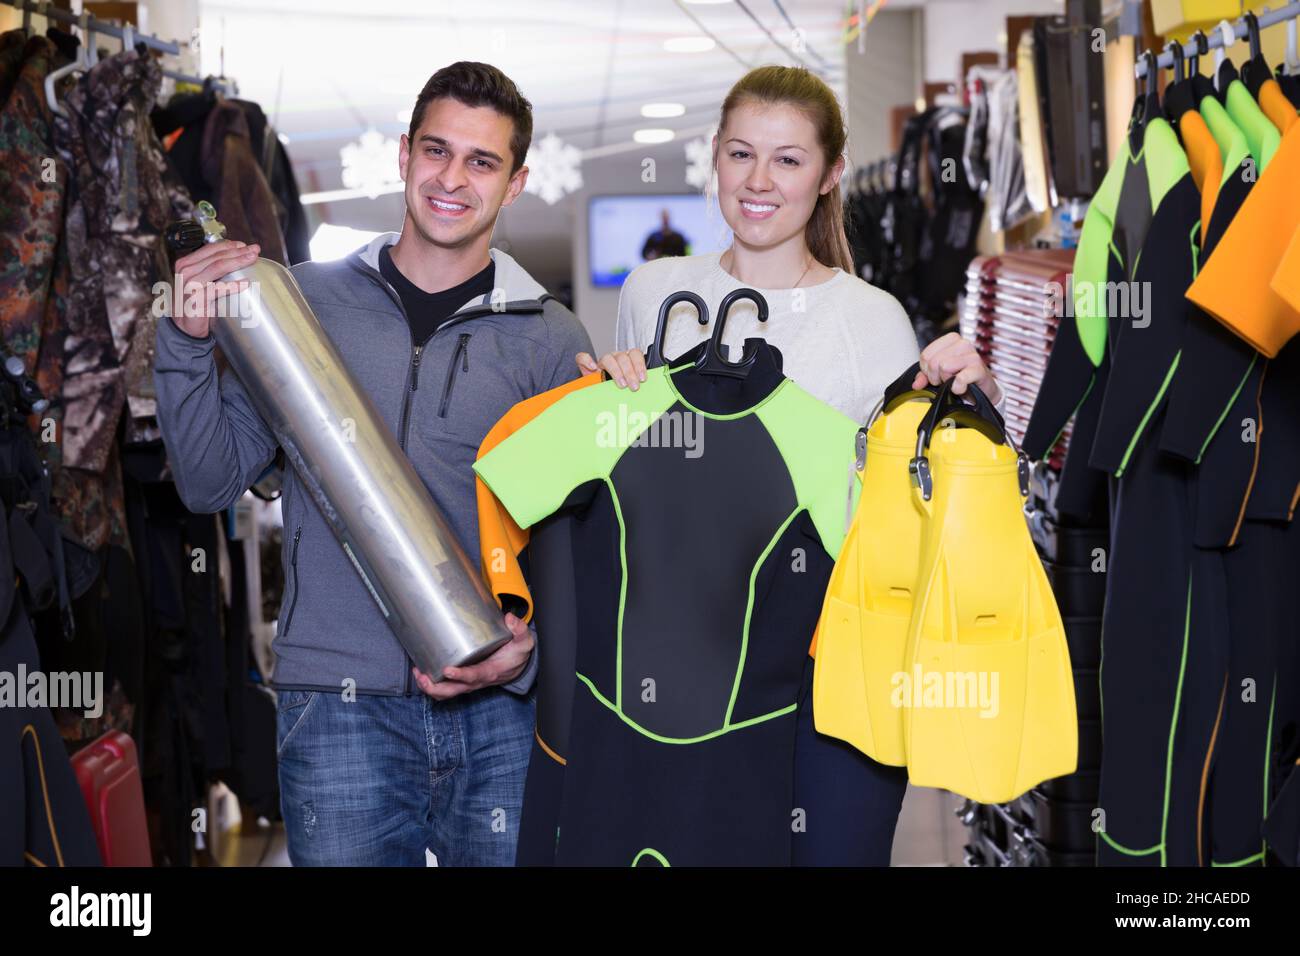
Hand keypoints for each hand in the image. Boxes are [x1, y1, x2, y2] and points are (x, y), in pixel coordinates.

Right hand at [170, 239, 259, 337]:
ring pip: (217, 267)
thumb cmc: (196, 303)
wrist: (185, 327)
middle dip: (238, 251)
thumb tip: (236, 259)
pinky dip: (233, 285)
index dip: (229, 245)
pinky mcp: (197, 299)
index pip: (210, 249)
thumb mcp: (200, 282)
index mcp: (187, 264)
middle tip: (255, 250)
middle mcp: (187, 271)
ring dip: (237, 262)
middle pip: (217, 256)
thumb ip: (211, 270)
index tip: (245, 245)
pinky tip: (246, 283)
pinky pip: (218, 289)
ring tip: (252, 259)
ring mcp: (190, 285)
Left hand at [411, 612, 534, 698]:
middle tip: (422, 675)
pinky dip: (433, 685)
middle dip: (435, 687)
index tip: (447, 670)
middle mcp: (477, 681)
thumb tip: (509, 619)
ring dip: (430, 688)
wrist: (518, 667)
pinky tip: (423, 673)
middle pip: (454, 691)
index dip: (460, 675)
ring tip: (418, 674)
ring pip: (447, 693)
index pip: (474, 676)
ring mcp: (469, 683)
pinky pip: (446, 690)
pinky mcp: (464, 681)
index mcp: (490, 671)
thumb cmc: (517, 654)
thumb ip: (519, 629)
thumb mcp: (524, 642)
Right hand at [576, 348, 646, 389]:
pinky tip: (593, 368)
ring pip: (608, 358)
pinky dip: (586, 361)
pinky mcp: (585, 365)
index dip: (639, 365)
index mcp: (628, 361)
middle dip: (630, 372)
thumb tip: (648, 388)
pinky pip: (582, 358)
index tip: (643, 378)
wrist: (598, 395)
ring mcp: (601, 362)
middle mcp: (615, 359)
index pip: (635, 354)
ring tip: (621, 384)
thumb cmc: (617, 391)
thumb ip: (638, 384)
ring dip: (616, 371)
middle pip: (623, 357)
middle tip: (634, 386)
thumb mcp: (631, 388)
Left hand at [911, 332, 1001, 405]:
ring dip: (947, 381)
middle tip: (946, 380)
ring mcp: (972, 354)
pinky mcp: (979, 369)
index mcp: (951, 339)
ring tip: (955, 382)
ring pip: (944, 367)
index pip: (926, 355)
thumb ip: (924, 376)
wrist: (982, 390)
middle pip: (933, 362)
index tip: (937, 374)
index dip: (927, 370)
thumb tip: (916, 384)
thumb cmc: (961, 378)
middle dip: (936, 377)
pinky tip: (962, 388)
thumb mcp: (939, 374)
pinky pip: (959, 379)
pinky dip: (958, 388)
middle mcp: (962, 343)